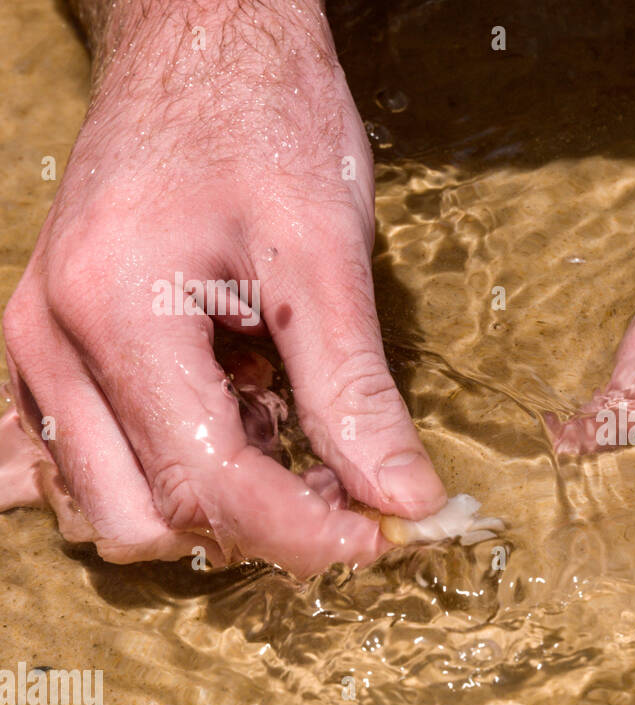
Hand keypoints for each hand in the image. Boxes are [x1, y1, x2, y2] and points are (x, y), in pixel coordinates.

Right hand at [1, 1, 443, 573]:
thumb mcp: (325, 252)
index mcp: (113, 310)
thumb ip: (354, 390)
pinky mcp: (52, 349)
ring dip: (210, 505)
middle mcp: (50, 341)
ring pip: (110, 505)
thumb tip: (403, 501)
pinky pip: (91, 462)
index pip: (206, 484)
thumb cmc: (266, 123)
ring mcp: (38, 347)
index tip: (381, 534)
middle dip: (254, 526)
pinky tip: (234, 418)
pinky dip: (169, 473)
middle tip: (342, 482)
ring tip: (286, 432)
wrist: (203, 44)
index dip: (303, 533)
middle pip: (143, 518)